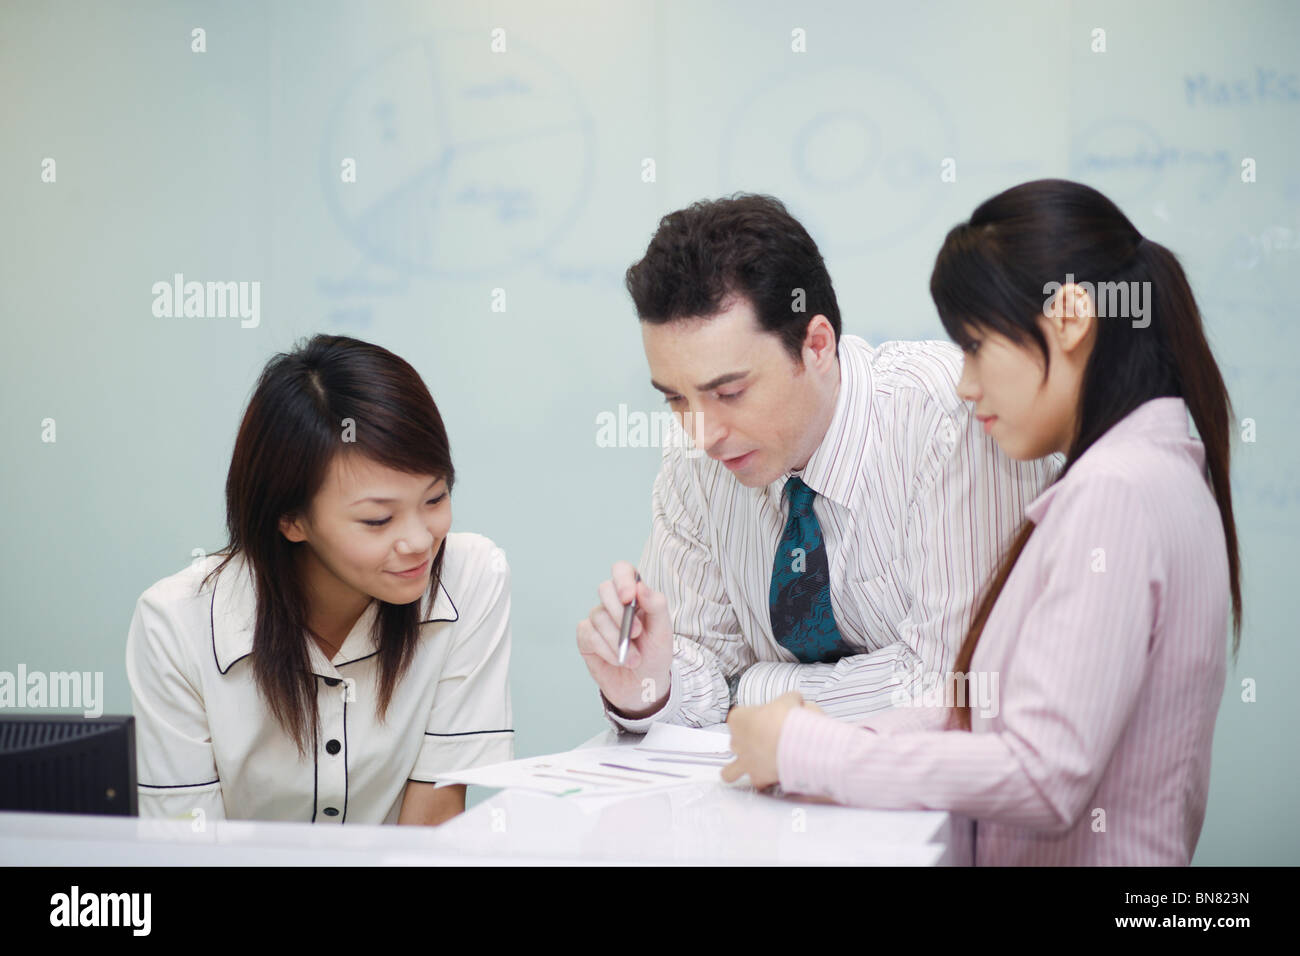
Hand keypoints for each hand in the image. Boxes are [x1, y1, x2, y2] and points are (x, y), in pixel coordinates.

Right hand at [576, 560, 672, 716]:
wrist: (644, 687)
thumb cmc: (655, 655)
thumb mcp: (663, 631)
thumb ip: (656, 605)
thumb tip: (640, 586)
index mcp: (635, 596)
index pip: (622, 571)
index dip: (622, 579)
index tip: (628, 597)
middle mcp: (613, 604)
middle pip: (604, 588)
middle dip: (620, 613)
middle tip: (636, 633)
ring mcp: (598, 620)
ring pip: (598, 616)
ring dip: (617, 640)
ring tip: (634, 659)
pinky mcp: (586, 638)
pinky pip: (589, 635)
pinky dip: (605, 649)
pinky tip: (617, 659)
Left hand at [721, 690, 807, 789]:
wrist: (793, 742)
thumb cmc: (785, 718)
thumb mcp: (788, 700)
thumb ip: (788, 699)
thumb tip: (795, 700)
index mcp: (738, 719)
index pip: (739, 716)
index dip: (754, 716)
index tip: (768, 717)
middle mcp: (736, 742)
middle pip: (736, 741)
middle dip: (747, 741)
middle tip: (766, 739)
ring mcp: (744, 761)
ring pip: (730, 771)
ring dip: (737, 770)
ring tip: (749, 768)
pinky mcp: (757, 777)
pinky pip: (756, 781)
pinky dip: (762, 780)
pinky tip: (771, 776)